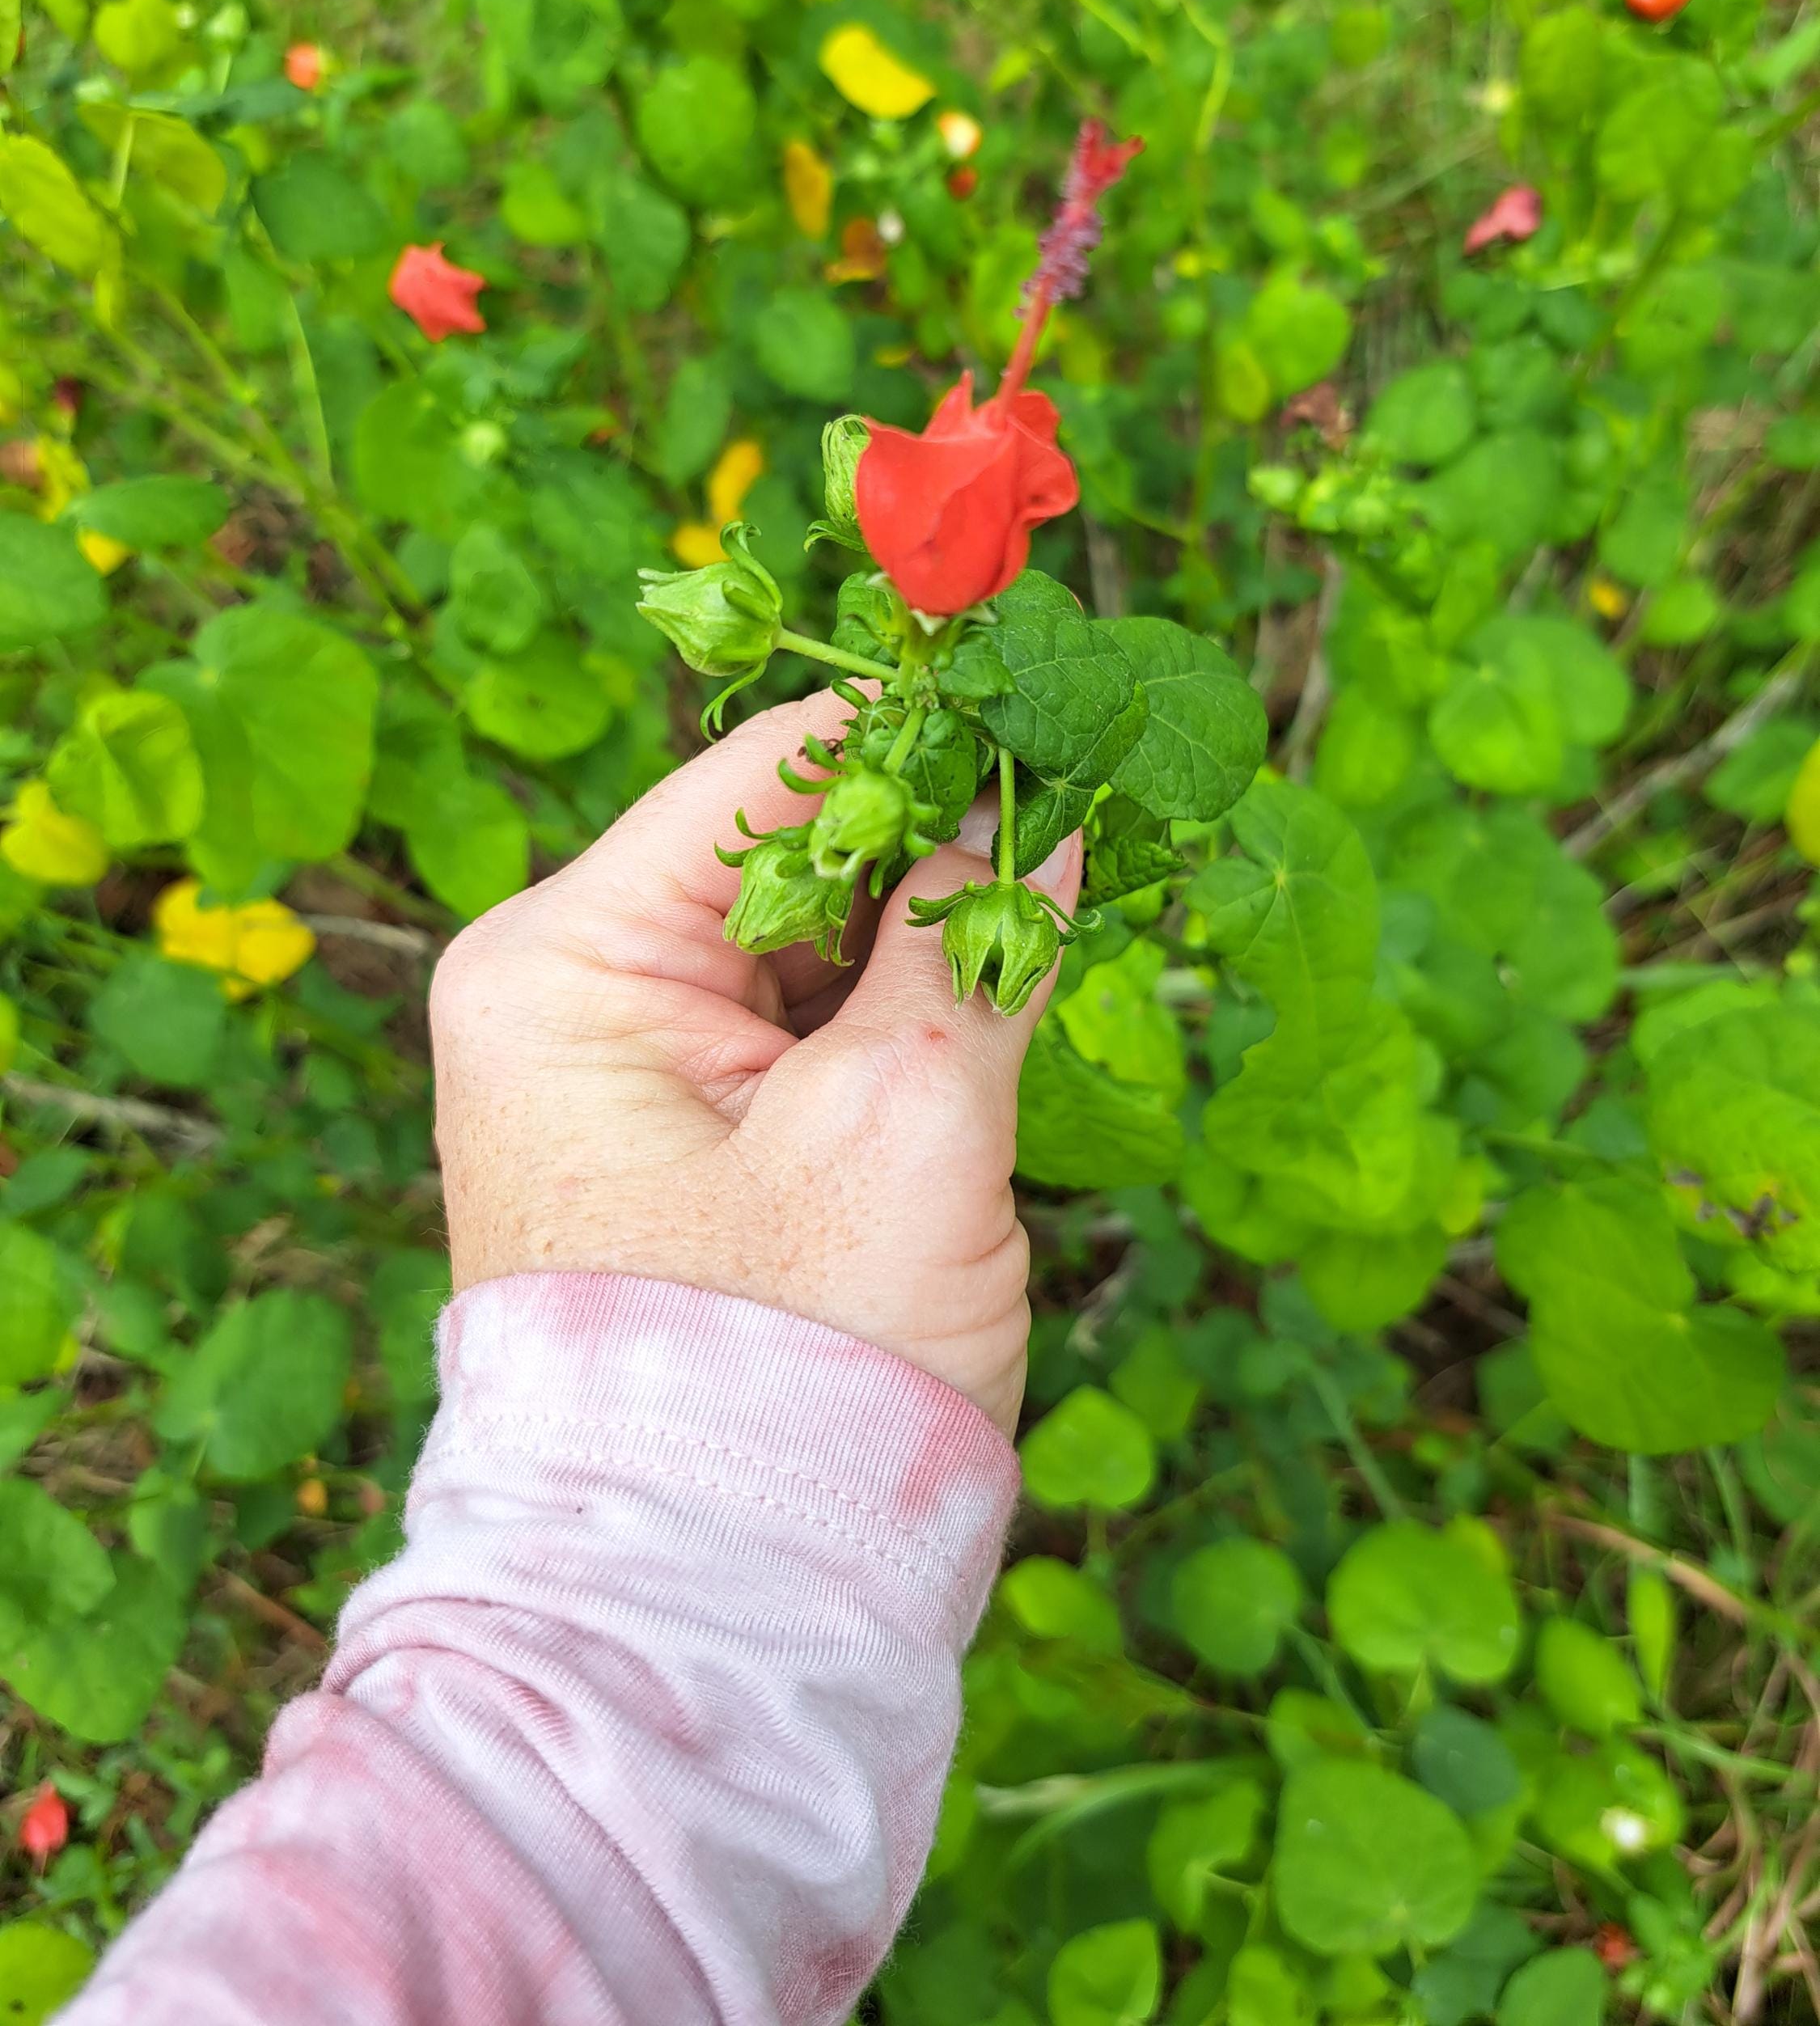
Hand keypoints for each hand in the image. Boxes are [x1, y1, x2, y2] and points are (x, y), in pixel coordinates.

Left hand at [429, 690, 1080, 1435]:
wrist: (725, 1593)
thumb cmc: (797, 1360)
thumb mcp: (907, 1121)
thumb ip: (976, 943)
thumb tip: (1042, 817)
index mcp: (564, 963)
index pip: (757, 774)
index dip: (910, 730)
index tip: (1043, 698)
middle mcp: (569, 1000)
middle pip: (782, 849)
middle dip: (932, 831)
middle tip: (1079, 795)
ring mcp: (628, 1074)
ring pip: (809, 938)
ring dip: (932, 918)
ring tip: (1062, 881)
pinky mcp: (692, 1142)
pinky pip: (809, 1026)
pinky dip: (908, 1002)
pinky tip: (1008, 976)